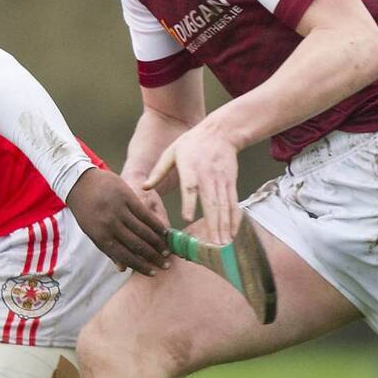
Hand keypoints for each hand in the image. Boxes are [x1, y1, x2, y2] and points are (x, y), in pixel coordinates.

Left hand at [67, 168, 170, 273]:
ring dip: (158, 243)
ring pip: (143, 231)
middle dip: (153, 257)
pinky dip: (156, 225)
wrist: (80, 181)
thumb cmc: (86, 209)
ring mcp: (119, 210)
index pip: (125, 256)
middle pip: (137, 245)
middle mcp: (110, 225)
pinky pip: (145, 214)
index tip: (153, 273)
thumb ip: (108, 249)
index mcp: (100, 236)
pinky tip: (164, 232)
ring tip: (167, 251)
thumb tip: (122, 269)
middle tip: (165, 266)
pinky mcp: (127, 197)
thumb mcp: (91, 231)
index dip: (141, 266)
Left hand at [144, 121, 241, 243]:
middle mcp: (208, 177)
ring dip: (225, 227)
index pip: (190, 187)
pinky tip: (232, 234)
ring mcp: (221, 182)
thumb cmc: (192, 143)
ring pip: (224, 207)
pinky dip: (234, 220)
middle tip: (212, 244)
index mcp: (190, 169)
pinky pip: (233, 205)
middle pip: (211, 203)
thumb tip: (143, 187)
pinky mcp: (231, 184)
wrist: (221, 132)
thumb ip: (158, 171)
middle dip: (213, 225)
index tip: (187, 218)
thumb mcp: (171, 152)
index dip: (189, 202)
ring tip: (223, 245)